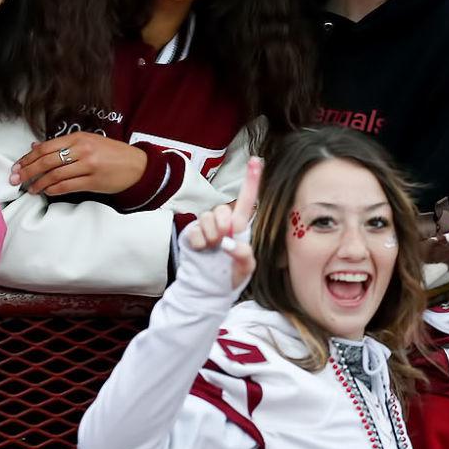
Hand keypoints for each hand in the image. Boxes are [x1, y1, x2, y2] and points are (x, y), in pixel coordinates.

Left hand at [12, 132, 149, 196]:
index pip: (46, 147)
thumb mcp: (89, 142)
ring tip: (30, 189)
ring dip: (39, 183)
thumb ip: (63, 145)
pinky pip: (67, 186)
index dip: (28, 158)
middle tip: (16, 179)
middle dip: (27, 171)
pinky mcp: (93, 181)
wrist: (138, 166)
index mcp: (80, 137)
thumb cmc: (113, 154)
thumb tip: (36, 147)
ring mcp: (88, 165)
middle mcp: (83, 150)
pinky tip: (46, 192)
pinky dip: (53, 190)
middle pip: (47, 161)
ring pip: (55, 175)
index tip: (17, 166)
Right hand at [185, 156, 260, 288]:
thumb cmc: (230, 276)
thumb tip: (229, 243)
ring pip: (207, 217)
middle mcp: (223, 222)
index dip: (251, 180)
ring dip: (211, 234)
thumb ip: (244, 255)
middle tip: (221, 241)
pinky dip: (198, 242)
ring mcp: (206, 228)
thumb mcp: (245, 269)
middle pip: (223, 209)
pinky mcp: (192, 234)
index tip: (256, 160)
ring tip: (212, 248)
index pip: (247, 200)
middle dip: (223, 224)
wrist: (208, 288)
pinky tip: (201, 250)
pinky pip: (194, 230)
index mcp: (240, 226)